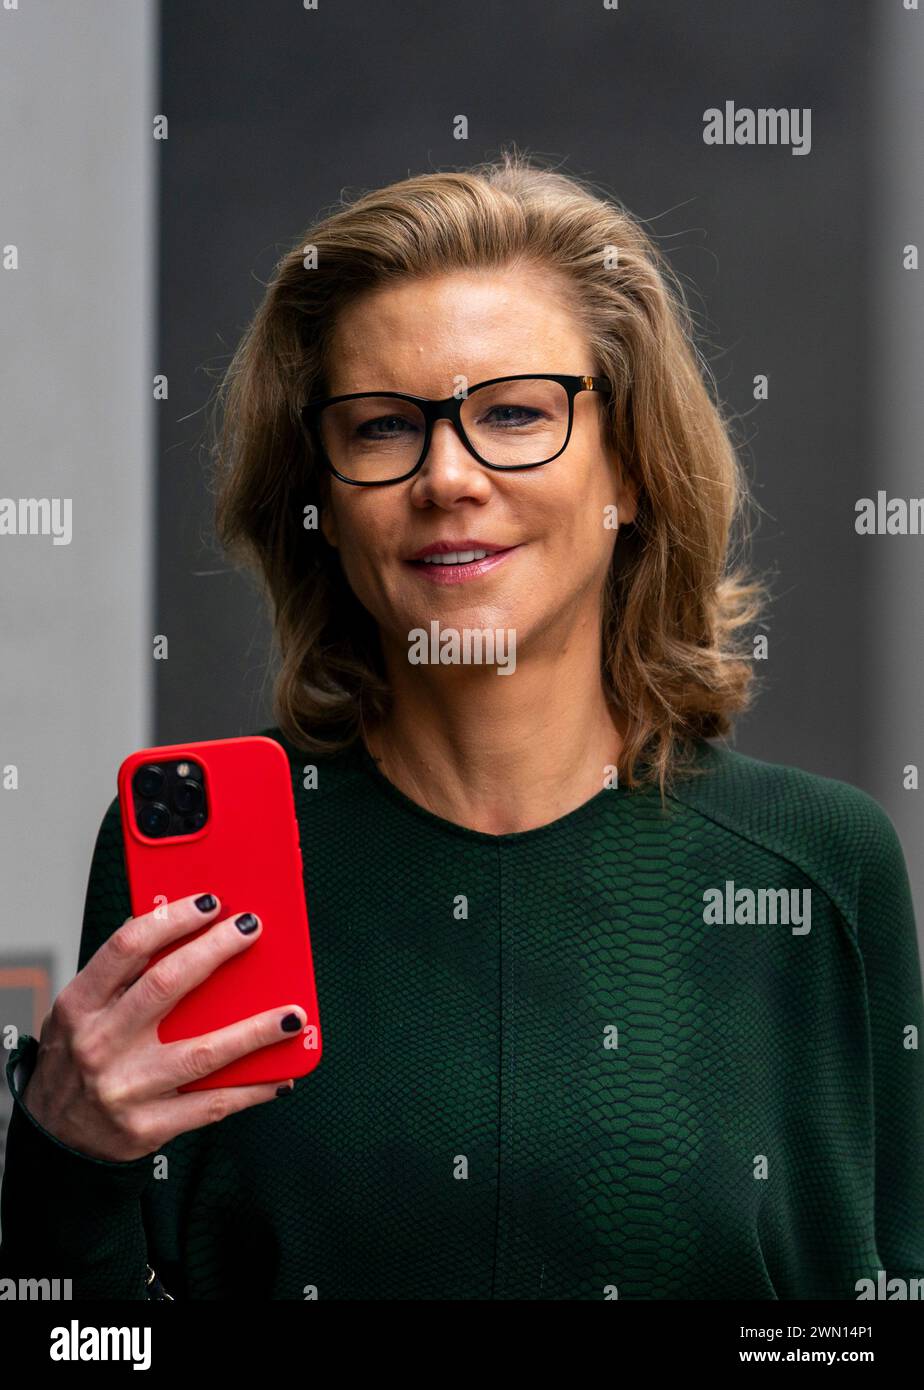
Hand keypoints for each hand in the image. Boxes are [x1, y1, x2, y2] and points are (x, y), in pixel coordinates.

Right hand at [21, 893, 305, 1160]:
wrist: (55, 1136)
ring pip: (203, 1052)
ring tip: (294, 1015)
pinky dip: (252, 1089)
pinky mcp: (147, 1126)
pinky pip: (212, 1104)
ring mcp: (125, 1088)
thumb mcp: (80, 1012)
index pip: (126, 948)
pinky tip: (281, 1076)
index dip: (171, 919)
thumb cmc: (77, 1060)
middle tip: (252, 929)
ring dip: (256, 1032)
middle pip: (166, 985)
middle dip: (217, 950)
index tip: (210, 903)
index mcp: (80, 1006)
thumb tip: (183, 930)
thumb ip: (122, 976)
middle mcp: (100, 1044)